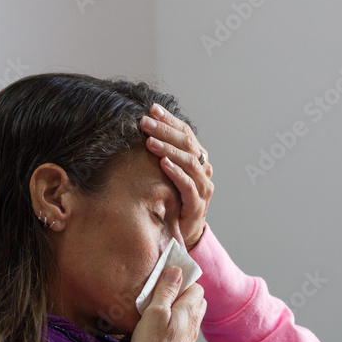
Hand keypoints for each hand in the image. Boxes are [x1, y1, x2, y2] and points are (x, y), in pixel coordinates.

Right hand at [130, 265, 207, 341]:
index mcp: (190, 310)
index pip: (195, 285)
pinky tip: (158, 324)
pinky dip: (173, 320)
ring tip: (157, 307)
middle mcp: (194, 322)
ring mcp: (189, 335)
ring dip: (176, 306)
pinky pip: (182, 325)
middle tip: (159, 291)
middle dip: (180, 291)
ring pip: (189, 313)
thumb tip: (176, 270)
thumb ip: (166, 290)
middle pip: (195, 298)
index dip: (181, 278)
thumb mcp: (155, 313)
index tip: (164, 277)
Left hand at [140, 103, 213, 249]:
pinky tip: (164, 164)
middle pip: (188, 144)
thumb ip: (159, 153)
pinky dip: (177, 173)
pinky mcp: (197, 206)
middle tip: (145, 122)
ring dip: (170, 150)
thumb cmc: (171, 199)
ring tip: (151, 142)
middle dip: (166, 131)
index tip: (152, 109)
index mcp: (196, 158)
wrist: (181, 232)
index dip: (170, 120)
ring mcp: (203, 188)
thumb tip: (138, 129)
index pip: (186, 133)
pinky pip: (189, 186)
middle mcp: (203, 170)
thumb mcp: (164, 172)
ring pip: (190, 163)